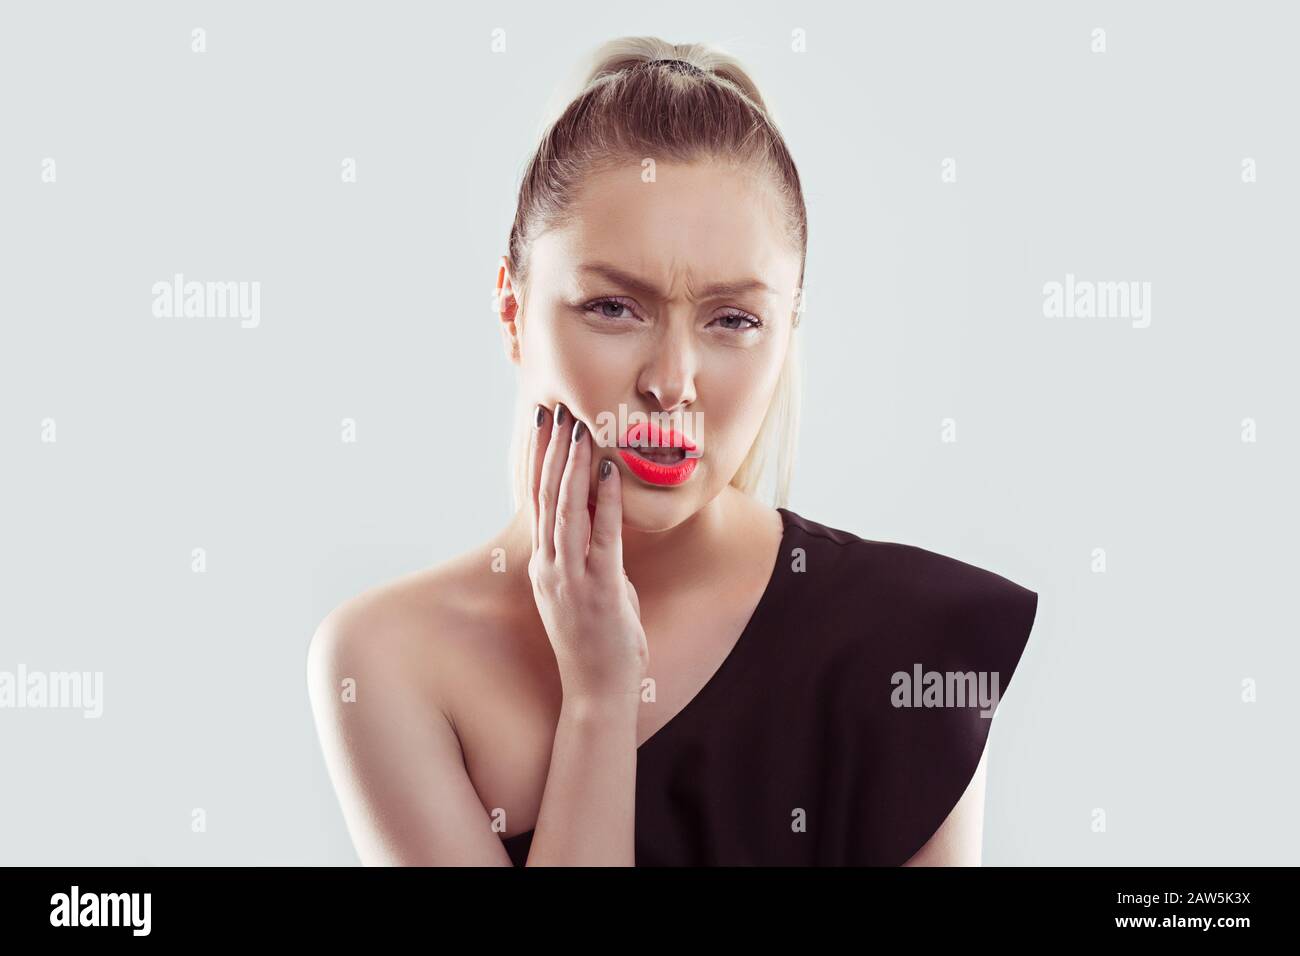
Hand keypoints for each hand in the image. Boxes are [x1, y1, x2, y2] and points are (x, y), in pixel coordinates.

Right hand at [528, 402, 647, 703]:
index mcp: (545, 566)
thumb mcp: (588, 590)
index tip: (542, 425)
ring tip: (579, 429)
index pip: (536, 501)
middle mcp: (550, 567)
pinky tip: (609, 472)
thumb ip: (591, 555)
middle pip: (546, 497)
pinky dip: (605, 501)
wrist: (597, 693)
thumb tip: (603, 519)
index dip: (539, 460)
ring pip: (568, 510)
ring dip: (574, 466)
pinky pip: (603, 536)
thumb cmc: (597, 644)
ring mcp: (571, 579)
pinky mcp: (600, 590)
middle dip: (552, 450)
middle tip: (555, 411)